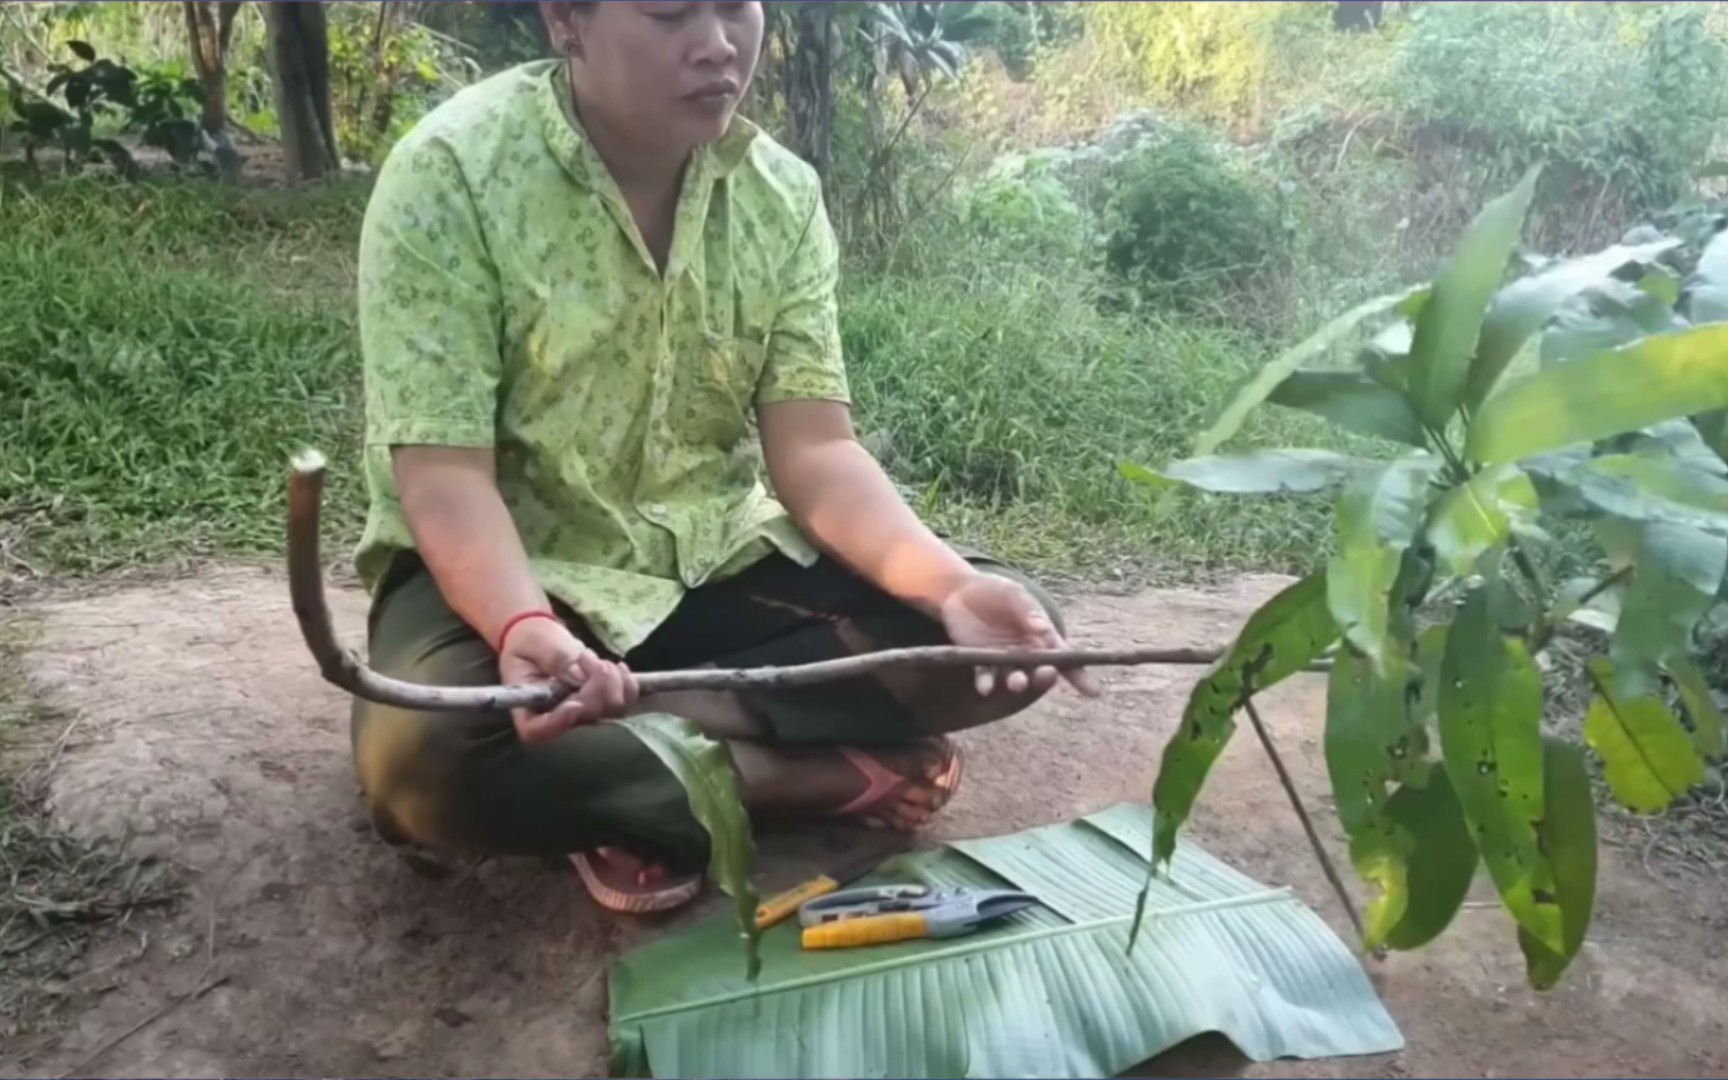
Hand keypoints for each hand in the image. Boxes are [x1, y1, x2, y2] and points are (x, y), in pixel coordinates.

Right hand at [497, 617, 638, 742]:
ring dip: (613, 681)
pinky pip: (625, 701)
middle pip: (586, 719)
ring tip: (595, 661)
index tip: (575, 704)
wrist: (541, 640)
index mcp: (528, 707)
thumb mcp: (535, 641)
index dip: (559, 723)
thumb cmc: (530, 641)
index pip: (538, 731)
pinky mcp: (602, 703)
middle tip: (586, 658)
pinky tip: (617, 667)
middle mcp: (557, 718)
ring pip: (612, 710)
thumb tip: (581, 677)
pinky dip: (627, 683)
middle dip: (597, 686)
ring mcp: (583, 714)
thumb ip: (555, 658)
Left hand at [937, 574, 1101, 698]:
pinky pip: (986, 677)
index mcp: (1042, 635)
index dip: (1080, 675)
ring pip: (1016, 677)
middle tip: (1047, 674)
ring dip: (1018, 682)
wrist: (959, 591)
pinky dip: (987, 684)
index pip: (1065, 657)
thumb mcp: (1012, 593)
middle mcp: (1026, 651)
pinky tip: (986, 687)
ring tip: (1017, 682)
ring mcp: (1003, 658)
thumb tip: (1042, 628)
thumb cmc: (995, 590)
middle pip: (1042, 671)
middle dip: (1046, 677)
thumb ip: (1027, 610)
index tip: (1094, 691)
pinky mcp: (980, 661)